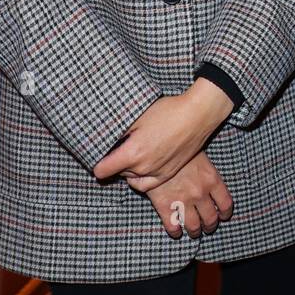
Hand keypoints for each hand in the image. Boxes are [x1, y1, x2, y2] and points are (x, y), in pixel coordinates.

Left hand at [93, 77, 233, 190]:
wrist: (197, 115)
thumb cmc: (167, 111)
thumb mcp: (137, 116)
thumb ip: (119, 131)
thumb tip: (103, 136)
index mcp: (132, 152)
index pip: (101, 171)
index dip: (97, 163)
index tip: (99, 156)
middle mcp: (143, 167)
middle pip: (117, 172)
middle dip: (116, 161)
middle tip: (121, 145)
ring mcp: (157, 173)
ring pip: (131, 177)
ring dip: (129, 169)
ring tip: (133, 153)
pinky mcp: (168, 174)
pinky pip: (146, 184)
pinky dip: (140, 177)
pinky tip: (141, 167)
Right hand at [136, 150, 233, 238]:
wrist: (155, 148)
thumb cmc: (178, 147)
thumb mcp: (199, 154)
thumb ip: (206, 172)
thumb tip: (210, 180)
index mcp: (211, 179)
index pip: (225, 204)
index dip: (225, 213)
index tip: (222, 216)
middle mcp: (200, 193)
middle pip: (210, 219)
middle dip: (209, 226)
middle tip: (207, 227)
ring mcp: (183, 201)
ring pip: (194, 227)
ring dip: (195, 231)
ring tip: (193, 231)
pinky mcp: (165, 206)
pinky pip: (173, 227)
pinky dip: (175, 232)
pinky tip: (176, 231)